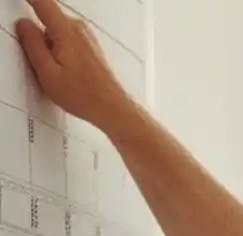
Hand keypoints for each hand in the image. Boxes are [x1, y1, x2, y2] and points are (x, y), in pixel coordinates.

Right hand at [16, 0, 137, 132]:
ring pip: (57, 30)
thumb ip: (32, 44)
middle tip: (40, 59)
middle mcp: (79, 30)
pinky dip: (60, 50)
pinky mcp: (90, 47)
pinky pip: (67, 39)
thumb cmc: (84, 95)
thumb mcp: (47, 72)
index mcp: (66, 31)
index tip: (22, 1)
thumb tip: (23, 24)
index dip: (30, 0)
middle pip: (48, 17)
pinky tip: (63, 71)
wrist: (111, 108)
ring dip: (50, 45)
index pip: (42, 3)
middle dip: (37, 31)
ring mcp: (87, 37)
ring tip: (55, 70)